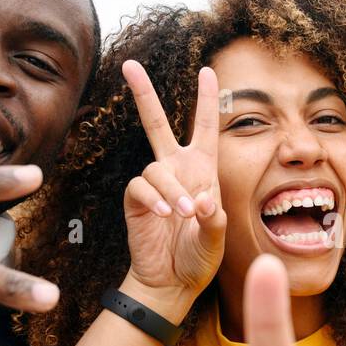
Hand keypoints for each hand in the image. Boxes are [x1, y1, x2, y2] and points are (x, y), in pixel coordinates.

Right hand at [119, 60, 225, 308]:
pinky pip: (142, 187)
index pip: (204, 128)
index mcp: (203, 171)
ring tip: (183, 216)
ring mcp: (155, 184)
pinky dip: (155, 199)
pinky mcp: (136, 200)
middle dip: (144, 94)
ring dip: (173, 190)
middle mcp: (176, 170)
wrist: (172, 282)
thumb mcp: (217, 239)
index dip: (207, 100)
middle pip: (157, 123)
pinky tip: (167, 216)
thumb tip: (202, 198)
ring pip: (158, 169)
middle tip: (129, 64)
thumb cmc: (199, 257)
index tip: (207, 70)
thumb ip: (214, 219)